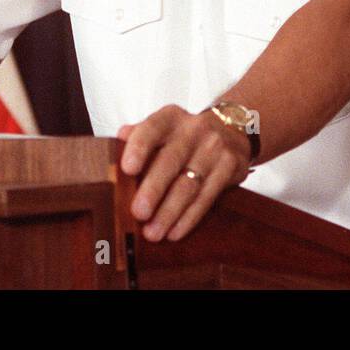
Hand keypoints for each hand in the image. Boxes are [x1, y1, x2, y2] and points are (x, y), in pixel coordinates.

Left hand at [117, 104, 251, 242]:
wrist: (231, 129)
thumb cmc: (184, 135)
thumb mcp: (163, 128)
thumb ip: (139, 135)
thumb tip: (117, 140)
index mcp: (170, 117)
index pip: (152, 128)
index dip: (139, 147)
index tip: (127, 168)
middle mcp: (194, 129)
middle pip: (171, 161)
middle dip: (153, 189)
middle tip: (138, 212)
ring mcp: (214, 148)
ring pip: (189, 185)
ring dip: (169, 212)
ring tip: (152, 232)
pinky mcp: (230, 166)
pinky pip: (207, 197)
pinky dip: (189, 218)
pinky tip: (174, 232)